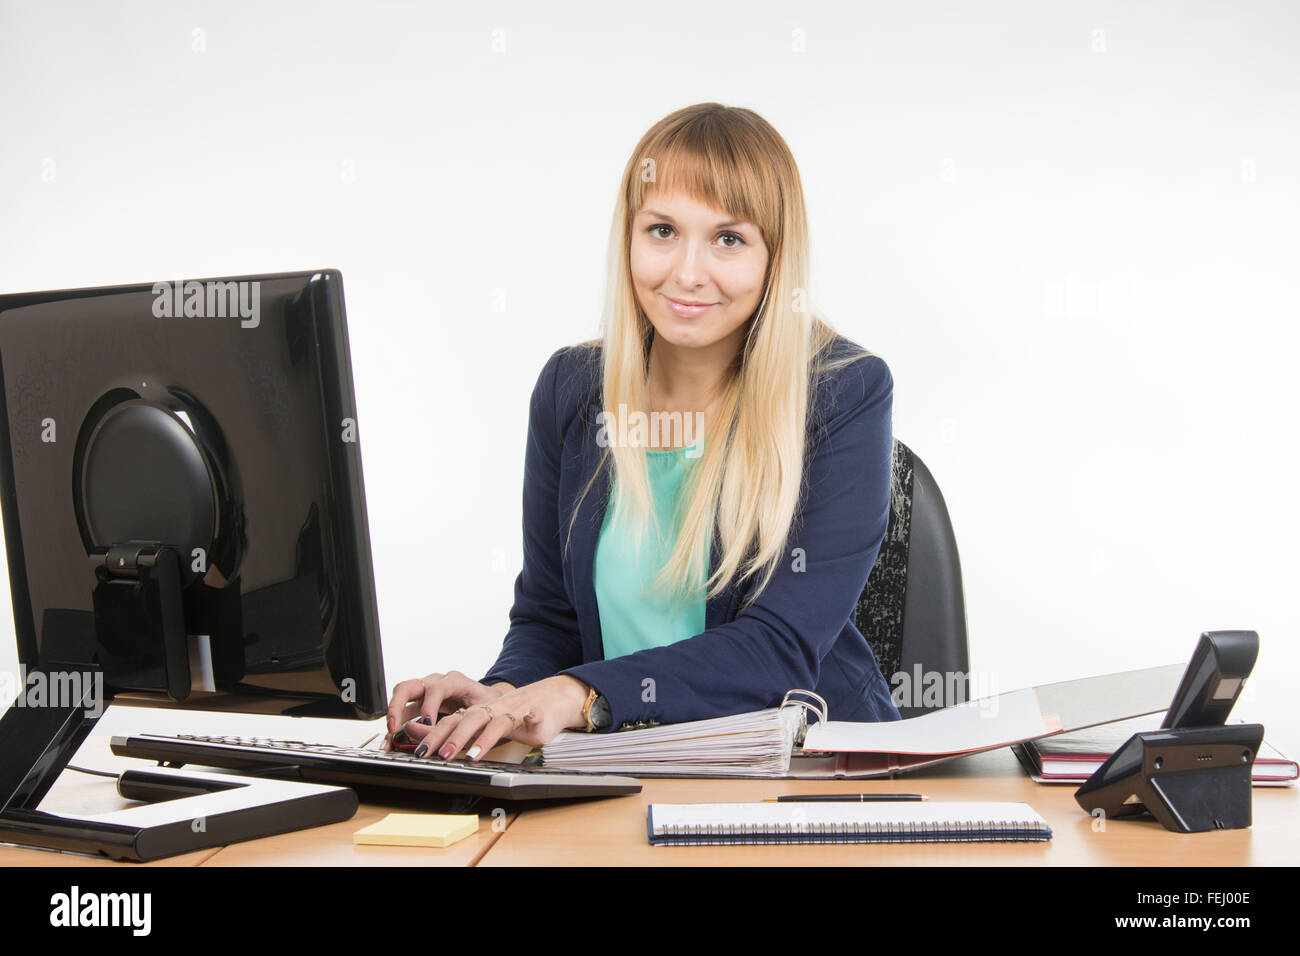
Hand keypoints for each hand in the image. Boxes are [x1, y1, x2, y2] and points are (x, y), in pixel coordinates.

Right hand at [382, 671, 513, 750]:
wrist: (490, 702)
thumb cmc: (487, 704)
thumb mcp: (482, 711)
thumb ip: (462, 720)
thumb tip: (436, 731)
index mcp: (454, 681)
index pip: (436, 688)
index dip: (429, 706)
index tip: (427, 724)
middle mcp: (435, 682)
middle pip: (409, 686)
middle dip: (397, 707)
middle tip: (394, 727)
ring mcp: (425, 691)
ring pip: (400, 696)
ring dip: (392, 717)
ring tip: (389, 738)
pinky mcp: (419, 702)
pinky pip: (403, 711)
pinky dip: (395, 726)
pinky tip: (390, 741)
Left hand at [404, 675, 590, 760]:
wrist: (548, 698)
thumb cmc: (510, 716)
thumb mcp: (480, 724)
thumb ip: (449, 730)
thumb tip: (411, 730)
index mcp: (477, 713)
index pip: (450, 721)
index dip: (434, 735)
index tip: (420, 752)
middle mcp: (492, 711)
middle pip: (468, 720)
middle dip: (453, 738)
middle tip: (440, 756)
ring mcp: (513, 713)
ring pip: (496, 722)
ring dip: (485, 737)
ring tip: (473, 755)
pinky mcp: (534, 716)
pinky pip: (533, 716)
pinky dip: (531, 717)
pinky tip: (529, 719)